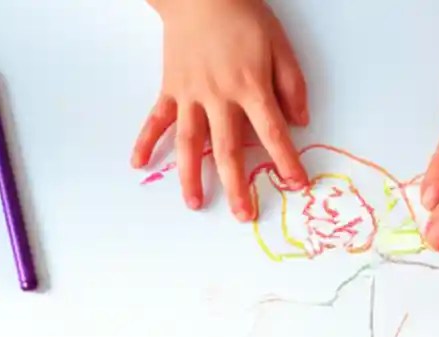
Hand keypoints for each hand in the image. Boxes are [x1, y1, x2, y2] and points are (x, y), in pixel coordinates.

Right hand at [131, 0, 309, 220]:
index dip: (285, 160)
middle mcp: (219, 96)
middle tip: (242, 215)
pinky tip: (139, 164)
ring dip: (191, 176)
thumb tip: (299, 121)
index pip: (272, 132)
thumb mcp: (279, 46)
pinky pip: (157, 119)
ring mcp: (191, 94)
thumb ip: (291, 85)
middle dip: (237, 185)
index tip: (295, 184)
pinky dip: (146, 141)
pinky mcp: (170, 88)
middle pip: (229, 149)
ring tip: (194, 203)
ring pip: (191, 142)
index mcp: (250, 86)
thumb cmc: (244, 17)